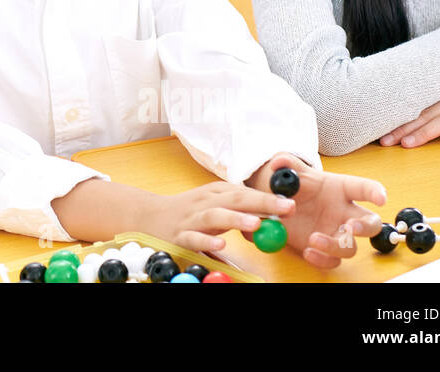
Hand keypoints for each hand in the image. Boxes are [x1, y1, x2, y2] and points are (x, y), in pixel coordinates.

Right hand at [139, 181, 295, 255]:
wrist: (148, 216)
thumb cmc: (188, 212)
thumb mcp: (213, 205)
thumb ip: (239, 212)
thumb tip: (271, 222)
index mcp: (215, 193)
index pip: (245, 193)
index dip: (268, 197)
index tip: (290, 203)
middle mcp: (205, 202)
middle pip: (235, 199)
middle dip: (261, 203)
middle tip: (285, 209)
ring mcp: (192, 218)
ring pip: (215, 216)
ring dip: (236, 219)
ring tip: (256, 223)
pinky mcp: (180, 236)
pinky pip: (194, 239)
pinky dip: (206, 241)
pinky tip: (221, 245)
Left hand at [246, 153, 384, 268]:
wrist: (280, 204)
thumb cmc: (295, 185)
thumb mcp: (289, 172)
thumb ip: (286, 164)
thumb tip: (279, 161)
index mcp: (341, 189)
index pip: (364, 188)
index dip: (375, 192)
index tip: (380, 198)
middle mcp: (344, 213)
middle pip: (370, 223)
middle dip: (365, 227)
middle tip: (351, 227)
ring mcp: (336, 232)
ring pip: (351, 247)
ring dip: (336, 245)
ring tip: (314, 238)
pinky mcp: (325, 249)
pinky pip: (332, 260)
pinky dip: (323, 259)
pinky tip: (308, 252)